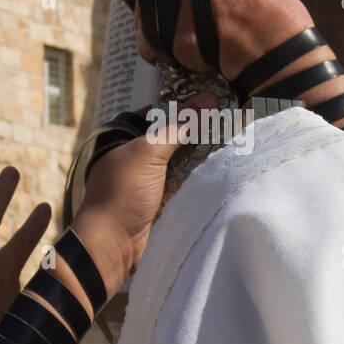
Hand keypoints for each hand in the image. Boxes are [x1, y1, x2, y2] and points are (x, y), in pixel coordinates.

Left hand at [72, 92, 218, 286]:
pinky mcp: (158, 198)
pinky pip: (181, 179)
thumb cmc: (123, 193)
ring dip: (198, 153)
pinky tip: (218, 167)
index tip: (212, 100)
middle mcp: (132, 153)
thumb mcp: (150, 152)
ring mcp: (146, 177)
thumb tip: (209, 99)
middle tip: (226, 119)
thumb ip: (180, 126)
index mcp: (121, 135)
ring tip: (229, 140)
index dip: (182, 106)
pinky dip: (196, 174)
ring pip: (178, 158)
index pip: (157, 112)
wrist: (113, 244)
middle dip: (194, 130)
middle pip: (170, 134)